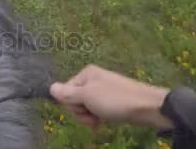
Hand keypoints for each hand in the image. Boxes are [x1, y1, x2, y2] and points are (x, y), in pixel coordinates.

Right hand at [50, 65, 172, 129]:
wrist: (147, 107)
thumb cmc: (115, 99)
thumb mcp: (88, 96)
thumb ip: (68, 93)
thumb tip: (49, 87)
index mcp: (86, 73)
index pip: (65, 90)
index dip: (71, 104)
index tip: (84, 109)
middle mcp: (93, 79)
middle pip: (74, 98)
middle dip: (81, 111)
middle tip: (93, 116)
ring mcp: (102, 90)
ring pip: (85, 106)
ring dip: (89, 116)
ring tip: (100, 120)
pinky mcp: (110, 100)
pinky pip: (96, 109)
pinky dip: (98, 116)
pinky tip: (104, 121)